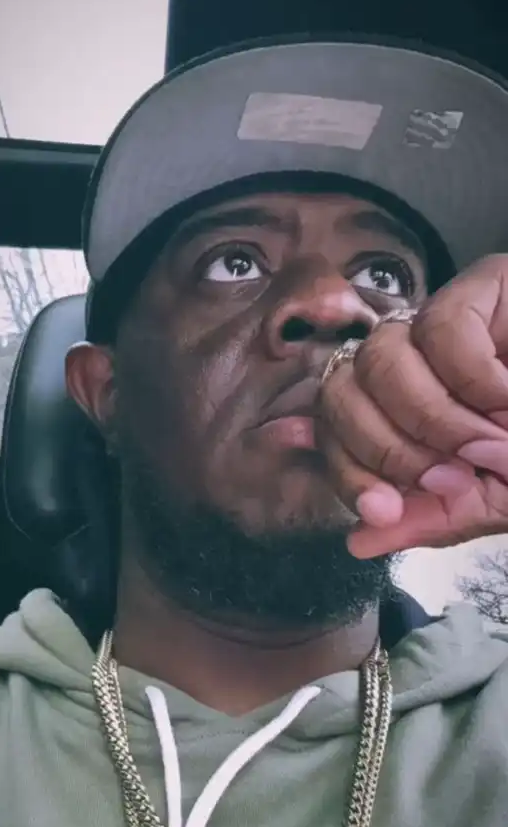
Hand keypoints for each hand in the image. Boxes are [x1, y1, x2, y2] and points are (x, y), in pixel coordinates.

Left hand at [317, 254, 507, 557]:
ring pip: (380, 357)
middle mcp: (410, 358)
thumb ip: (430, 517)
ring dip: (430, 418)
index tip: (380, 509)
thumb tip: (358, 542)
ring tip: (484, 445)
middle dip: (386, 449)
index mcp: (402, 409)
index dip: (346, 471)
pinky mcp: (483, 284)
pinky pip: (440, 327)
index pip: (334, 429)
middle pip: (339, 390)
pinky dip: (470, 378)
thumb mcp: (492, 501)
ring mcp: (442, 317)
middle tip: (448, 476)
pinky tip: (504, 397)